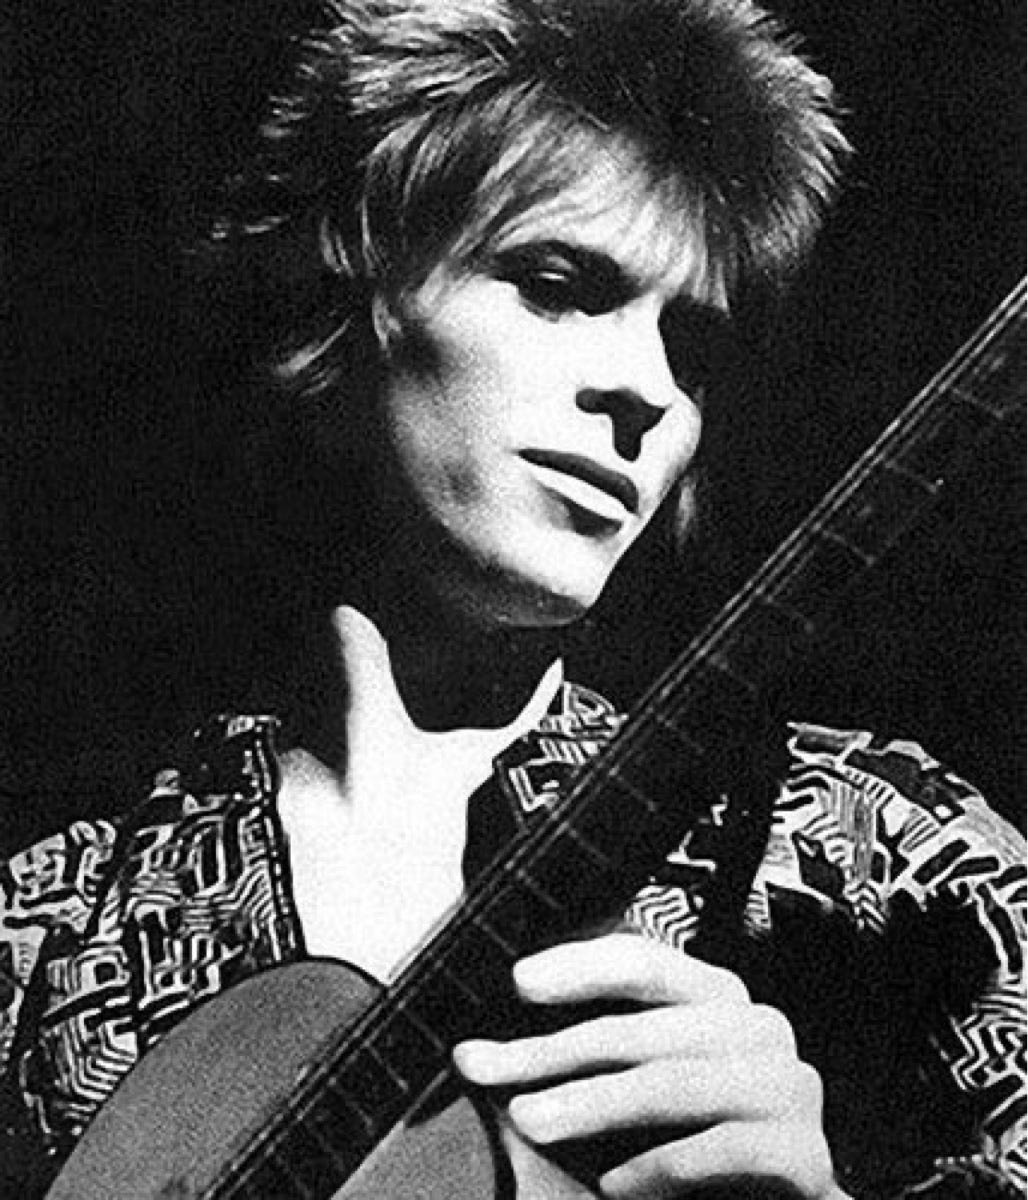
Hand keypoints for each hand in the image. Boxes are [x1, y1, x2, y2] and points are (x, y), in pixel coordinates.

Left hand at [453, 932, 847, 1199]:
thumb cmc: (691, 1144)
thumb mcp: (632, 1091)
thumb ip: (583, 1061)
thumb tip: (489, 1049)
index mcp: (715, 997)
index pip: (645, 962)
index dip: (580, 967)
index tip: (518, 982)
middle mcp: (757, 1028)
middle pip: (643, 1029)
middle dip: (556, 1051)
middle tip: (492, 1069)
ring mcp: (787, 1088)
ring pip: (674, 1084)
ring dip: (592, 1103)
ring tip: (531, 1121)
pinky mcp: (805, 1154)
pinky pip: (722, 1149)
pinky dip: (660, 1167)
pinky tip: (613, 1185)